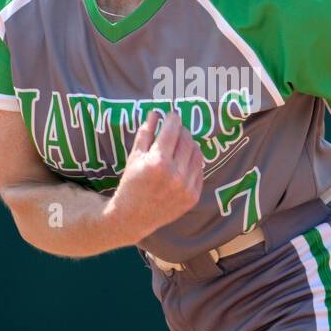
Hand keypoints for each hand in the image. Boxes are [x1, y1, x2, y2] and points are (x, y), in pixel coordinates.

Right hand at [106, 109, 203, 242]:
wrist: (133, 217)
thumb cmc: (130, 184)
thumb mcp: (134, 157)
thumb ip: (145, 133)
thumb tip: (155, 113)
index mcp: (158, 162)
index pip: (173, 129)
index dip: (173, 118)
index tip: (171, 116)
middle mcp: (175, 174)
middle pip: (187, 140)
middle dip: (181, 130)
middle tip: (175, 130)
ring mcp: (186, 187)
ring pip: (197, 154)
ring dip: (190, 144)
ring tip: (180, 144)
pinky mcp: (193, 196)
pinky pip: (200, 171)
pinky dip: (193, 162)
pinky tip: (184, 161)